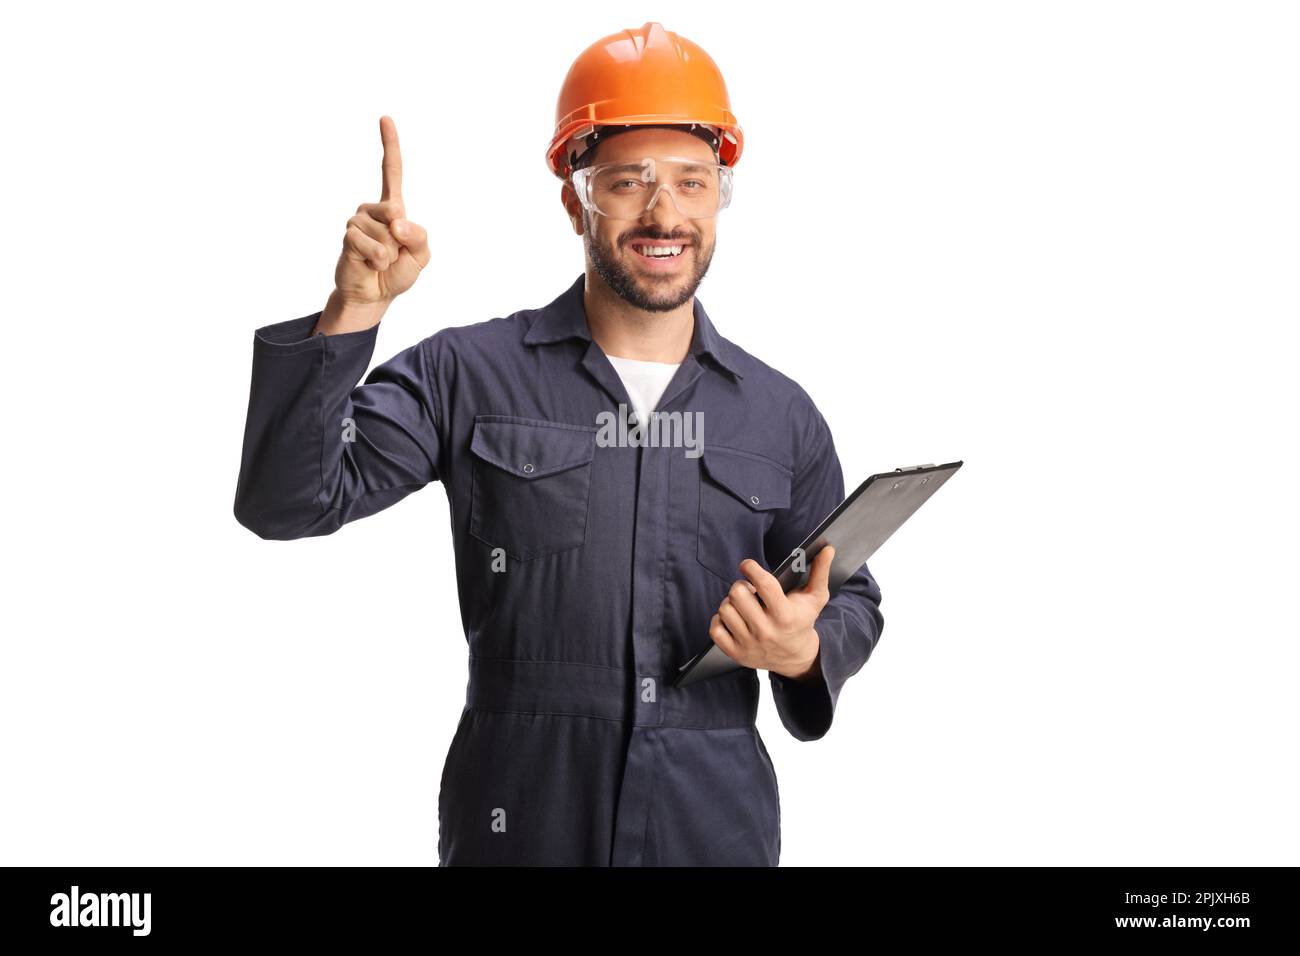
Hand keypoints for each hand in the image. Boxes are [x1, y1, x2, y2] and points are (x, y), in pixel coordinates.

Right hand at [316, 116, 431, 333]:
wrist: (375, 295)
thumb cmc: (398, 272)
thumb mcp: (421, 255)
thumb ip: (419, 235)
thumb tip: (396, 221)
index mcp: (394, 208)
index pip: (391, 172)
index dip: (389, 145)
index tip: (385, 118)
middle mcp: (373, 209)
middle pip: (396, 212)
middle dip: (402, 240)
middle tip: (394, 254)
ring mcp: (358, 221)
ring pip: (384, 232)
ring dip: (389, 253)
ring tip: (381, 261)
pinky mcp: (349, 236)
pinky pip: (370, 244)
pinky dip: (377, 259)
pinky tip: (372, 264)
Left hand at [708, 546, 835, 681]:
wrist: (795, 657)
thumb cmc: (803, 621)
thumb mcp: (815, 598)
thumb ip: (820, 571)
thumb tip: (827, 549)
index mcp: (785, 616)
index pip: (763, 584)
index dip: (751, 568)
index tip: (747, 565)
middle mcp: (766, 631)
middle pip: (738, 594)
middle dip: (741, 586)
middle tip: (748, 589)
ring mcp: (749, 644)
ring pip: (725, 609)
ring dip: (731, 603)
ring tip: (742, 605)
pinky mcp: (736, 654)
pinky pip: (715, 629)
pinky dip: (720, 621)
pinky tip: (733, 619)